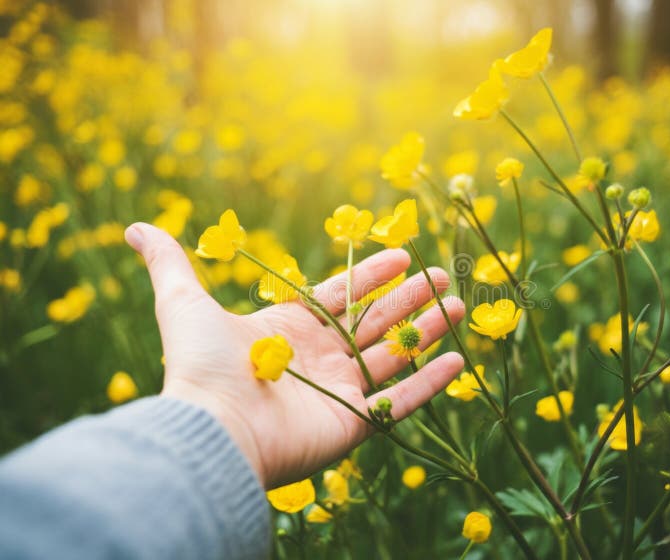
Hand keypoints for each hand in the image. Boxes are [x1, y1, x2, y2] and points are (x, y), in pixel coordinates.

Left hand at [124, 223, 464, 487]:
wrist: (212, 430)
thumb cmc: (201, 367)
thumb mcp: (184, 304)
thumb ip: (170, 264)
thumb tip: (136, 228)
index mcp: (290, 329)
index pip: (341, 296)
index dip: (371, 275)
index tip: (402, 253)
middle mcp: (319, 359)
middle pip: (375, 322)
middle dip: (409, 298)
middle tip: (441, 275)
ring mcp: (339, 393)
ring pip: (395, 356)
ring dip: (428, 332)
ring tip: (458, 306)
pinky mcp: (354, 424)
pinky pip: (401, 402)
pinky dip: (430, 384)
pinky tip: (458, 360)